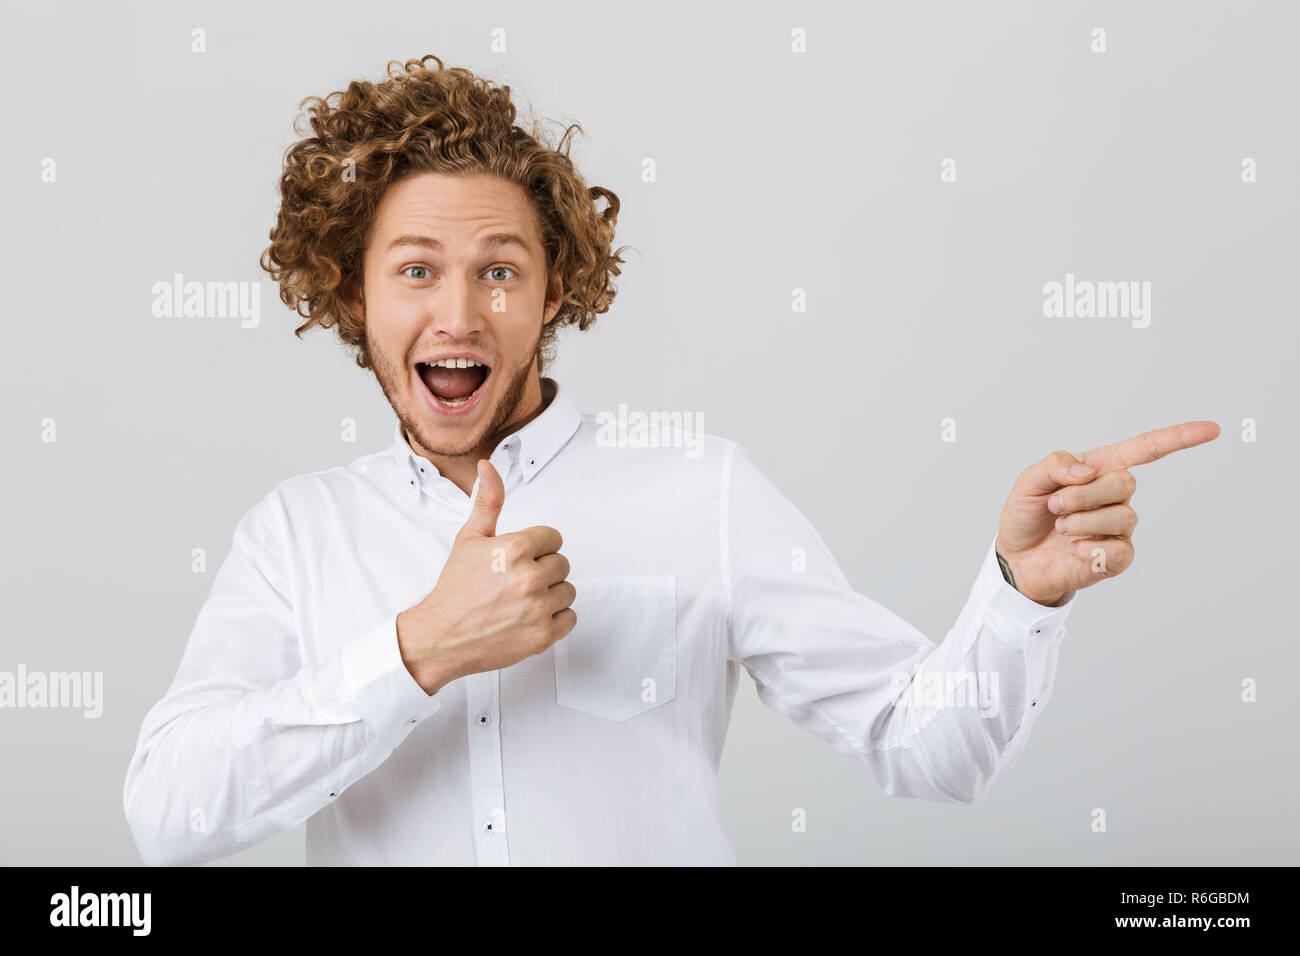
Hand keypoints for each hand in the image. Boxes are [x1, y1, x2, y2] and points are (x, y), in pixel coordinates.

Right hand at [396, 459, 576, 693]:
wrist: (442, 636)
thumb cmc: (455, 589)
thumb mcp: (469, 538)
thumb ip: (488, 501)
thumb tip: (488, 468)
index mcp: (516, 548)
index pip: (553, 538)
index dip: (536, 547)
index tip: (519, 559)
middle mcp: (530, 577)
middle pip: (562, 564)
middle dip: (542, 570)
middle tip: (515, 581)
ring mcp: (538, 607)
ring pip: (567, 591)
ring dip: (549, 595)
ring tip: (521, 600)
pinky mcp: (543, 635)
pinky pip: (569, 618)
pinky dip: (554, 619)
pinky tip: (530, 616)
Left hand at [995, 420, 1220, 605]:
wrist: (1017, 559)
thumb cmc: (1026, 516)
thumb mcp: (1029, 482)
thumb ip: (1055, 465)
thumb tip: (1088, 471)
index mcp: (1098, 470)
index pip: (1145, 450)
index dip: (1178, 438)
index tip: (1211, 429)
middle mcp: (1114, 496)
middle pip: (1126, 482)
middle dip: (1083, 494)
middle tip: (1055, 506)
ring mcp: (1118, 527)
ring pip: (1122, 516)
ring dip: (1081, 521)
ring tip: (1060, 527)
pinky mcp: (1117, 557)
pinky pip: (1119, 549)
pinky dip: (1088, 547)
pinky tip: (1072, 549)